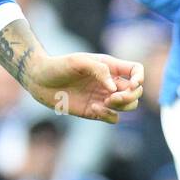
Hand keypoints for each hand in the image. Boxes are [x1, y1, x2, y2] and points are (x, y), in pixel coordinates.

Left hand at [24, 53, 144, 124]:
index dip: (140, 77)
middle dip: (129, 96)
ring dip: (121, 106)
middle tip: (112, 97)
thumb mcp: (79, 61)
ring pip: (128, 106)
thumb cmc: (59, 66)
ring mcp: (103, 97)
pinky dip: (109, 115)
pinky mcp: (94, 111)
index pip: (136, 70)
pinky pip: (113, 118)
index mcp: (109, 67)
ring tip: (104, 102)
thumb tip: (115, 88)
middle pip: (135, 92)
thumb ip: (99, 70)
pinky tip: (94, 108)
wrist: (40, 80)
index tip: (132, 83)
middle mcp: (109, 83)